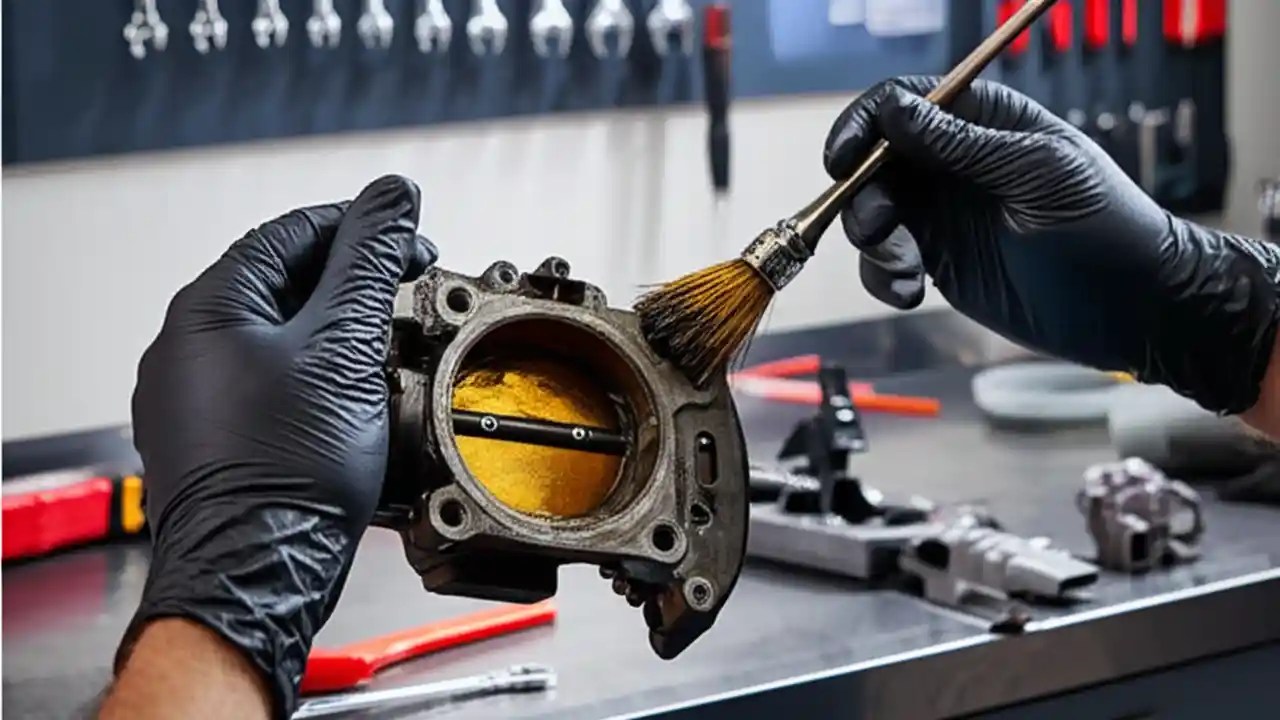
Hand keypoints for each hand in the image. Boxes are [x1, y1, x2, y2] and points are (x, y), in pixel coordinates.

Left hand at [115, 175, 435, 715]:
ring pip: (284, 338)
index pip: (294, 232)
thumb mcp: (345, 345)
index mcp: (210, 308)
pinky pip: (276, 387)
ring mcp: (198, 399)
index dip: (364, 227)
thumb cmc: (286, 470)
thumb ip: (370, 259)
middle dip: (358, 283)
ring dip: (344, 333)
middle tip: (412, 293)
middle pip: (287, 284)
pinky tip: (359, 399)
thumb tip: (393, 197)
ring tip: (394, 348)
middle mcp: (190, 348)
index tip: (413, 239)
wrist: (257, 569)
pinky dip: (324, 379)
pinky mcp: (218, 442)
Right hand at [825, 76, 1279, 414]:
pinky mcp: (936, 259)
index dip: (864, 125)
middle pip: (873, 161)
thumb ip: (959, 144)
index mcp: (982, 122)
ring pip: (871, 214)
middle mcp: (952, 163)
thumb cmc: (1102, 227)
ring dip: (874, 245)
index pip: (902, 103)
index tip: (843, 160)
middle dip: (861, 197)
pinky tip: (913, 293)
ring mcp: (941, 213)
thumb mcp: (1033, 173)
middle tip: (875, 230)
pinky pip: (884, 260)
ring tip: (907, 273)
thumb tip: (894, 112)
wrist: (1128, 307)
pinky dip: (884, 277)